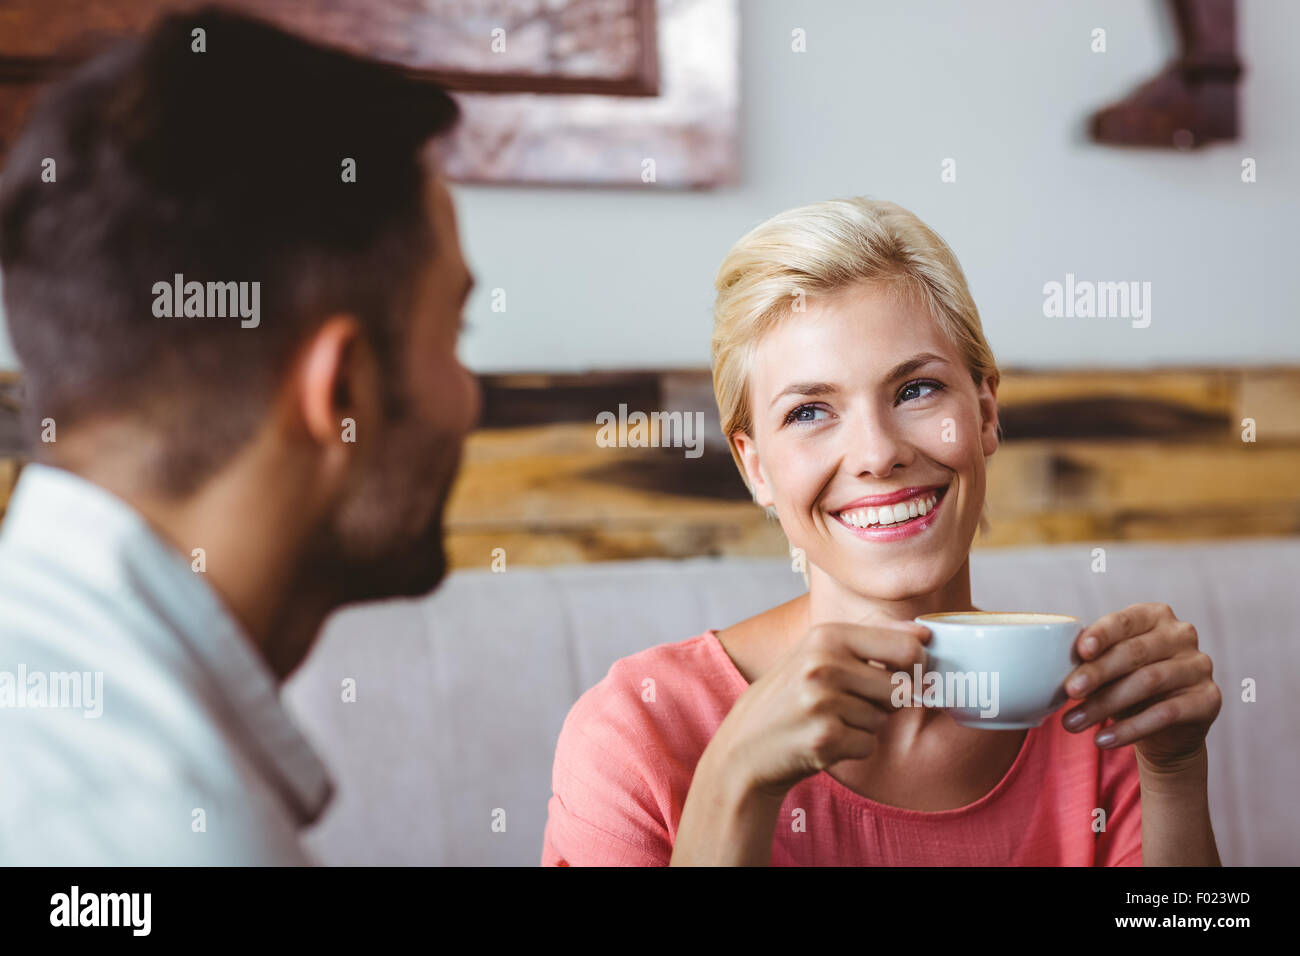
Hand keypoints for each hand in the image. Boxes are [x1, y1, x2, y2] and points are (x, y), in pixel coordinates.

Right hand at [710, 618, 930, 799]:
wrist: (745, 745)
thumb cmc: (789, 695)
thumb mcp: (818, 651)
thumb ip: (870, 637)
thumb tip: (924, 632)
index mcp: (827, 635)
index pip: (908, 647)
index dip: (917, 666)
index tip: (903, 674)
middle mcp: (823, 664)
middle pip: (901, 688)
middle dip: (886, 701)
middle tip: (851, 702)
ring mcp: (822, 702)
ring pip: (883, 718)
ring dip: (864, 725)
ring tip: (828, 719)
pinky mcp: (824, 739)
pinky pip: (868, 745)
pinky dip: (853, 747)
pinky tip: (824, 739)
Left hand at [1061, 603, 1220, 770]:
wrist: (1164, 728)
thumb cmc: (1125, 684)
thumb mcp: (1107, 667)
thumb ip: (1089, 657)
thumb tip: (1050, 660)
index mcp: (1155, 615)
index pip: (1124, 621)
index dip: (1101, 634)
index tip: (1079, 651)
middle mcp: (1182, 635)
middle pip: (1134, 653)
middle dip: (1096, 673)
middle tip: (1067, 692)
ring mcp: (1199, 665)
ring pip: (1148, 682)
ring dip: (1105, 705)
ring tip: (1072, 723)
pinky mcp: (1209, 698)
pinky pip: (1166, 713)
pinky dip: (1130, 729)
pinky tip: (1102, 739)